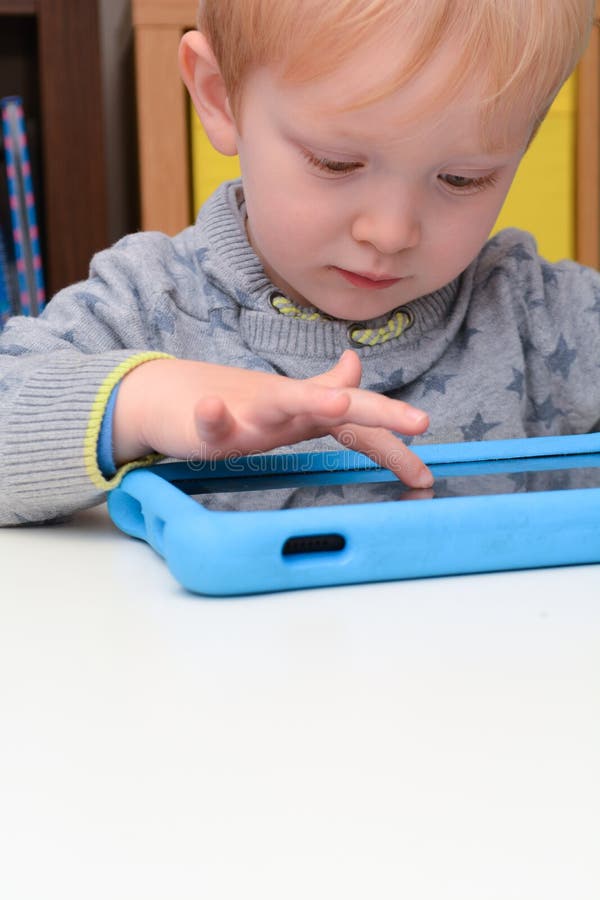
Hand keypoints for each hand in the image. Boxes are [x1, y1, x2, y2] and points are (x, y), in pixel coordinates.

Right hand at [113, 350, 432, 487]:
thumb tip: (356, 368)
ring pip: (283, 403)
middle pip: (337, 407)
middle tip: (419, 423)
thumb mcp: (286, 402)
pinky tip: (212, 408)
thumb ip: (324, 389)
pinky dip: (213, 414)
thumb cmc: (233, 401)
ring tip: (338, 402)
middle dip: (379, 413)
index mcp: (305, 412)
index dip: (393, 445)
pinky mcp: (207, 424)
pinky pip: (211, 421)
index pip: (357, 424)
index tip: (424, 477)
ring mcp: (246, 412)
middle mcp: (284, 408)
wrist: (168, 396)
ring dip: (311, 400)